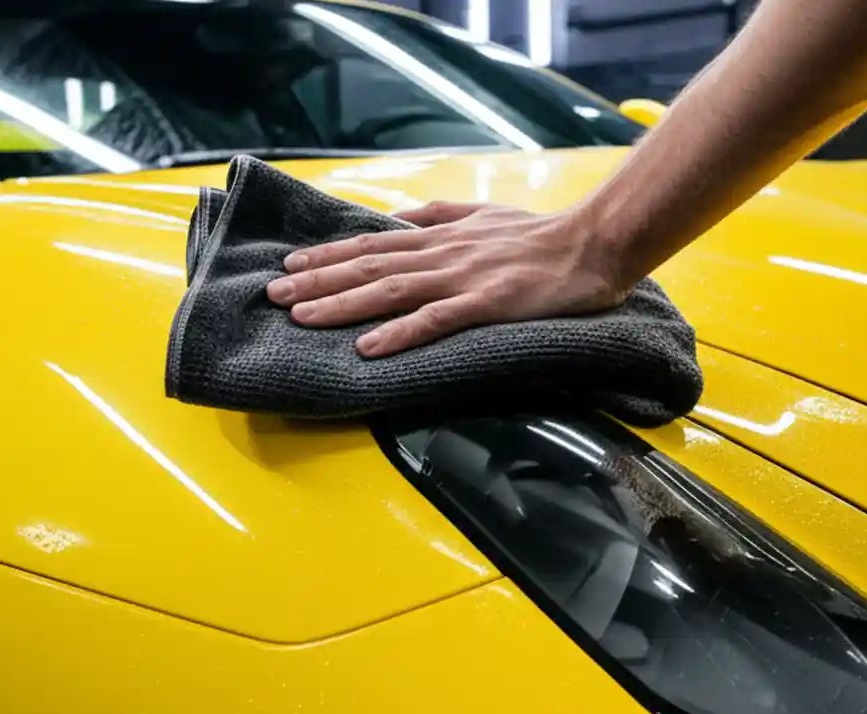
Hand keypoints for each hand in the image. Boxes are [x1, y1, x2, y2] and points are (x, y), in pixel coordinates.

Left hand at [265, 201, 629, 357]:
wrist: (592, 244)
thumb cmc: (539, 233)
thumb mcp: (481, 213)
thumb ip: (437, 216)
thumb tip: (396, 219)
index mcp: (440, 236)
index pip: (372, 244)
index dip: (327, 255)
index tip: (290, 265)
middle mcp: (442, 254)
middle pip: (368, 267)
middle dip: (317, 281)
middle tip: (274, 294)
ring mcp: (462, 279)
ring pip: (390, 292)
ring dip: (341, 304)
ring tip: (302, 317)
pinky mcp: (487, 304)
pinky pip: (435, 321)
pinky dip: (399, 333)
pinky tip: (368, 348)